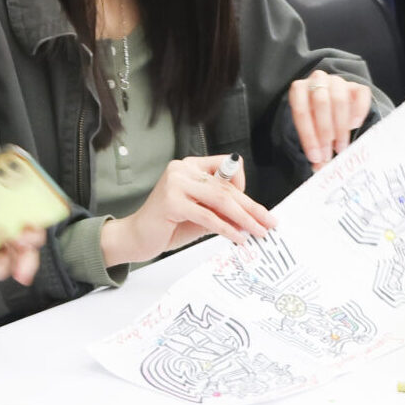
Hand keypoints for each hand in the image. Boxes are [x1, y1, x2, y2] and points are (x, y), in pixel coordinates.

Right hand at [101, 155, 275, 265]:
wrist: (135, 238)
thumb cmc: (166, 225)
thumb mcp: (200, 213)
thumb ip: (221, 211)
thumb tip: (252, 218)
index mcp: (190, 166)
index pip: (227, 167)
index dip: (243, 186)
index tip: (253, 208)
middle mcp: (182, 169)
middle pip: (226, 187)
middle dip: (252, 207)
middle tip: (269, 222)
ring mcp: (176, 183)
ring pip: (220, 200)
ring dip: (244, 218)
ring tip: (258, 231)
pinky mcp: (172, 202)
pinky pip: (208, 216)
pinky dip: (226, 229)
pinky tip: (237, 238)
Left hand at [288, 69, 373, 170]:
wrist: (334, 99)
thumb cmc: (317, 117)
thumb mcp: (310, 128)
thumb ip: (313, 144)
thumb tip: (317, 169)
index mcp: (299, 89)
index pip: (301, 111)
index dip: (308, 136)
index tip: (315, 157)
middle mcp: (317, 80)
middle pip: (321, 103)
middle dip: (324, 132)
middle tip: (329, 154)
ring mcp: (338, 81)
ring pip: (340, 99)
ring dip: (340, 127)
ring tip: (341, 147)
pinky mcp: (357, 85)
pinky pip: (361, 94)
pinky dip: (358, 112)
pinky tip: (354, 126)